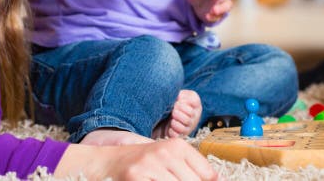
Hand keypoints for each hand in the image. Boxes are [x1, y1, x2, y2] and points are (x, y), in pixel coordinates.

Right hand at [55, 138, 217, 180]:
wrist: (106, 163)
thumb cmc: (142, 165)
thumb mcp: (167, 160)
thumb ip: (191, 169)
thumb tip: (217, 180)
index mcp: (178, 146)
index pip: (208, 175)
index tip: (191, 180)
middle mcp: (166, 152)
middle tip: (166, 179)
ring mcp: (151, 165)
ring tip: (157, 180)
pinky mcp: (137, 177)